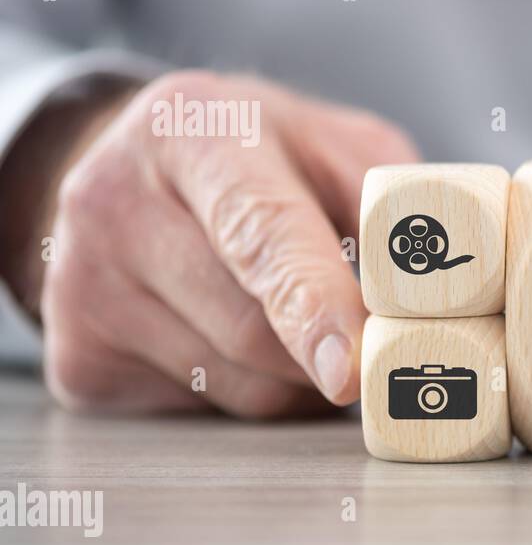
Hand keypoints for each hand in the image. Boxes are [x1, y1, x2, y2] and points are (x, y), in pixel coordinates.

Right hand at [23, 71, 419, 415]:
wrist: (138, 168)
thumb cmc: (262, 159)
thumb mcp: (335, 147)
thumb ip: (389, 204)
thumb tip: (438, 288)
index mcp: (193, 132)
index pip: (259, 232)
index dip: (312, 305)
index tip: (351, 368)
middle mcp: (115, 202)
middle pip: (253, 330)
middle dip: (329, 350)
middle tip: (366, 331)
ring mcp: (83, 284)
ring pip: (237, 386)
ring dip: (298, 380)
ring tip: (297, 322)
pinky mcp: (78, 355)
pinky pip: (202, 412)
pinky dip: (248, 393)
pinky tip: (236, 337)